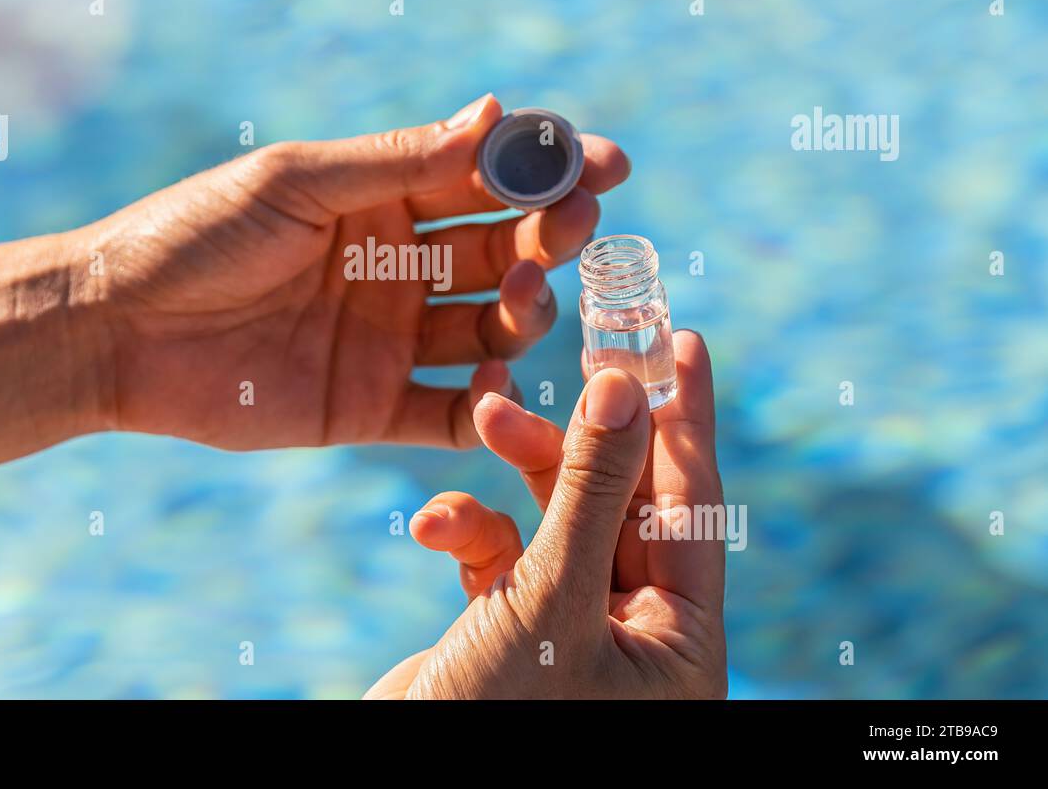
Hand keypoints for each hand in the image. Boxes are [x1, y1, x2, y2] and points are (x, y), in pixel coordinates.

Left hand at [77, 95, 629, 448]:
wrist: (115, 328)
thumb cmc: (193, 233)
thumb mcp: (296, 181)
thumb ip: (397, 161)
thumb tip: (496, 112)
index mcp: (380, 200)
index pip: (483, 180)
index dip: (546, 172)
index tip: (604, 164)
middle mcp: (396, 267)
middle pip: (501, 252)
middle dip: (547, 238)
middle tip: (573, 227)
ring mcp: (389, 339)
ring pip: (490, 329)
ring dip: (524, 311)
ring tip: (525, 296)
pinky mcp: (370, 406)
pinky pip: (447, 414)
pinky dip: (484, 406)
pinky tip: (498, 385)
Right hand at [365, 331, 725, 698]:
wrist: (393, 784)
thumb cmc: (495, 721)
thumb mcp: (549, 600)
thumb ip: (590, 493)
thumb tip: (624, 389)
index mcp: (677, 644)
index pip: (694, 506)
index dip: (686, 418)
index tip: (681, 342)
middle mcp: (632, 636)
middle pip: (622, 501)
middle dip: (584, 433)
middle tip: (568, 353)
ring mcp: (567, 631)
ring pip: (557, 517)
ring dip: (519, 469)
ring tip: (483, 415)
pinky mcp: (507, 629)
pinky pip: (501, 554)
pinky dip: (468, 528)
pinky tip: (434, 526)